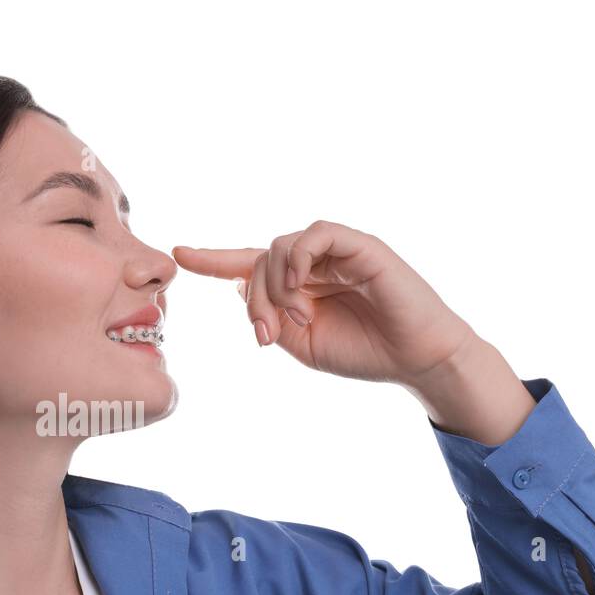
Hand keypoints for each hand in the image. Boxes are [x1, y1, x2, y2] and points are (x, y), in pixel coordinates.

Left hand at [172, 220, 480, 389]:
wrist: (415, 361)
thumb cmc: (363, 352)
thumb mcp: (302, 343)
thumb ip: (270, 316)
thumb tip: (243, 289)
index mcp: (298, 286)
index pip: (248, 264)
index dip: (213, 259)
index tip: (178, 254)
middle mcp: (314, 264)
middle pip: (257, 262)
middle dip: (254, 301)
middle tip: (269, 336)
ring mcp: (337, 252)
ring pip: (279, 248)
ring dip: (276, 288)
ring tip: (297, 320)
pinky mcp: (361, 245)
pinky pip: (315, 234)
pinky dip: (297, 258)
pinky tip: (301, 286)